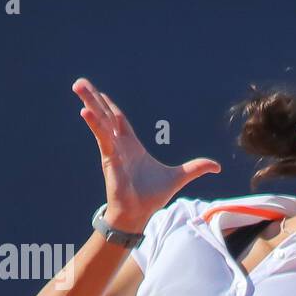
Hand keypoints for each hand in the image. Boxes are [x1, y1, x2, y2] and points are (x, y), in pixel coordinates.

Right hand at [73, 77, 220, 231]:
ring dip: (89, 104)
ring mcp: (113, 150)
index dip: (110, 106)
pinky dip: (95, 124)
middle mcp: (119, 145)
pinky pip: (102, 138)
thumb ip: (196, 168)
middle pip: (105, 115)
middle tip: (80, 82)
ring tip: (78, 86)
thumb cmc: (152, 196)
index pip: (119, 120)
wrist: (139, 212)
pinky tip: (86, 112)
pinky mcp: (109, 159)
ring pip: (100, 121)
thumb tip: (217, 166)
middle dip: (93, 98)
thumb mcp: (178, 177)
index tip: (100, 93)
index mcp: (131, 145)